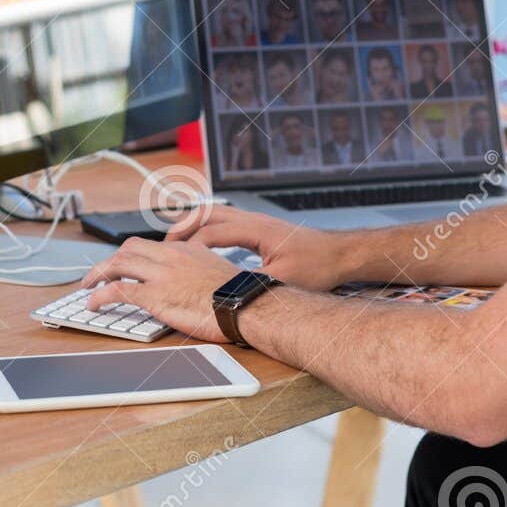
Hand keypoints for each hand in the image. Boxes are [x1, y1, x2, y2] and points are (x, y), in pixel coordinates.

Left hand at [82, 239, 240, 342]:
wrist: (246, 306)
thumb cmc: (239, 296)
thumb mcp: (219, 271)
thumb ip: (200, 269)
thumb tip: (193, 281)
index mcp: (187, 249)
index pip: (150, 245)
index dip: (131, 254)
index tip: (124, 265)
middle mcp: (171, 256)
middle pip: (128, 248)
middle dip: (109, 260)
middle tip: (99, 274)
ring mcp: (161, 274)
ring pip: (117, 264)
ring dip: (97, 274)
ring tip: (87, 286)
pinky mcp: (155, 296)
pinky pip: (117, 291)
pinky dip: (99, 296)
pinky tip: (93, 304)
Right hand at [164, 204, 347, 291]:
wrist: (340, 254)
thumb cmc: (318, 266)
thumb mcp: (284, 280)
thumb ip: (254, 284)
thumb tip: (228, 295)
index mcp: (256, 229)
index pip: (212, 231)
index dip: (190, 245)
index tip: (174, 259)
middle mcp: (254, 220)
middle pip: (208, 212)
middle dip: (183, 226)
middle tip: (166, 245)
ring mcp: (257, 221)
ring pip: (216, 213)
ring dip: (194, 225)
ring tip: (177, 243)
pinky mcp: (261, 228)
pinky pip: (226, 220)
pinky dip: (208, 228)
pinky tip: (203, 245)